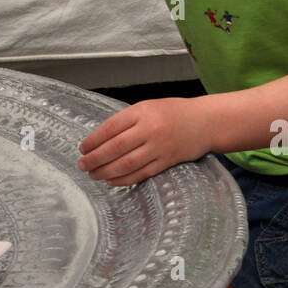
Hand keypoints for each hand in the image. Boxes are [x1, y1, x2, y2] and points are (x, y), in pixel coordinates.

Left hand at [77, 97, 210, 186]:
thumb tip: (100, 140)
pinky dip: (124, 179)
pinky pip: (141, 173)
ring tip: (93, 174)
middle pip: (115, 147)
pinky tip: (112, 180)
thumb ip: (128, 120)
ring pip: (126, 163)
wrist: (205, 122)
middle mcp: (150, 129)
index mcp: (142, 111)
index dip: (93, 140)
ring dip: (106, 171)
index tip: (82, 149)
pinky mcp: (167, 161)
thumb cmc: (174, 113)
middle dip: (95, 158)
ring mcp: (159, 147)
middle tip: (82, 165)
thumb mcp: (149, 107)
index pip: (110, 128)